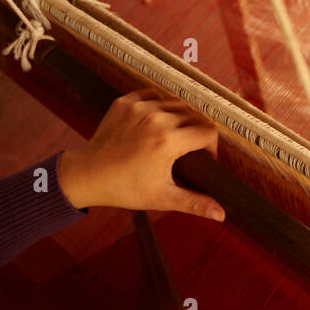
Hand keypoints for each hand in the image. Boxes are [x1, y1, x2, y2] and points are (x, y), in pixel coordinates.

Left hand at [58, 91, 223, 219]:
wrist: (88, 175)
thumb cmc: (124, 188)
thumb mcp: (162, 198)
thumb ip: (195, 203)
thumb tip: (222, 214)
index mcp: (168, 142)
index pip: (208, 132)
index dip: (211, 147)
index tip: (203, 158)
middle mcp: (156, 119)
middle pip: (195, 116)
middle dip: (198, 132)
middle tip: (188, 149)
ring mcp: (140, 107)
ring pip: (176, 103)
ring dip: (181, 117)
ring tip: (173, 135)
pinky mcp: (126, 102)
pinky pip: (154, 94)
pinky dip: (160, 104)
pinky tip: (157, 120)